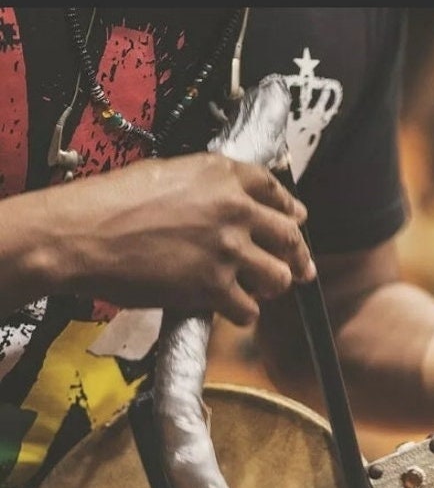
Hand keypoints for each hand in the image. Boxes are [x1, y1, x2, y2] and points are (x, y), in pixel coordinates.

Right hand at [4, 152, 314, 323]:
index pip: (275, 189)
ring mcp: (227, 249)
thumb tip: (233, 202)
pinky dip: (241, 314)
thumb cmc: (110, 203)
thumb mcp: (167, 174)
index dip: (290, 209)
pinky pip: (249, 310)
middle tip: (299, 270)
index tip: (297, 221)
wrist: (79, 233)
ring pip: (279, 277)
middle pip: (290, 237)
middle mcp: (233, 209)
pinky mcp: (213, 286)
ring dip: (269, 287)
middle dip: (297, 256)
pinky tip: (227, 308)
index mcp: (222, 174)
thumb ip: (208, 187)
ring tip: (253, 290)